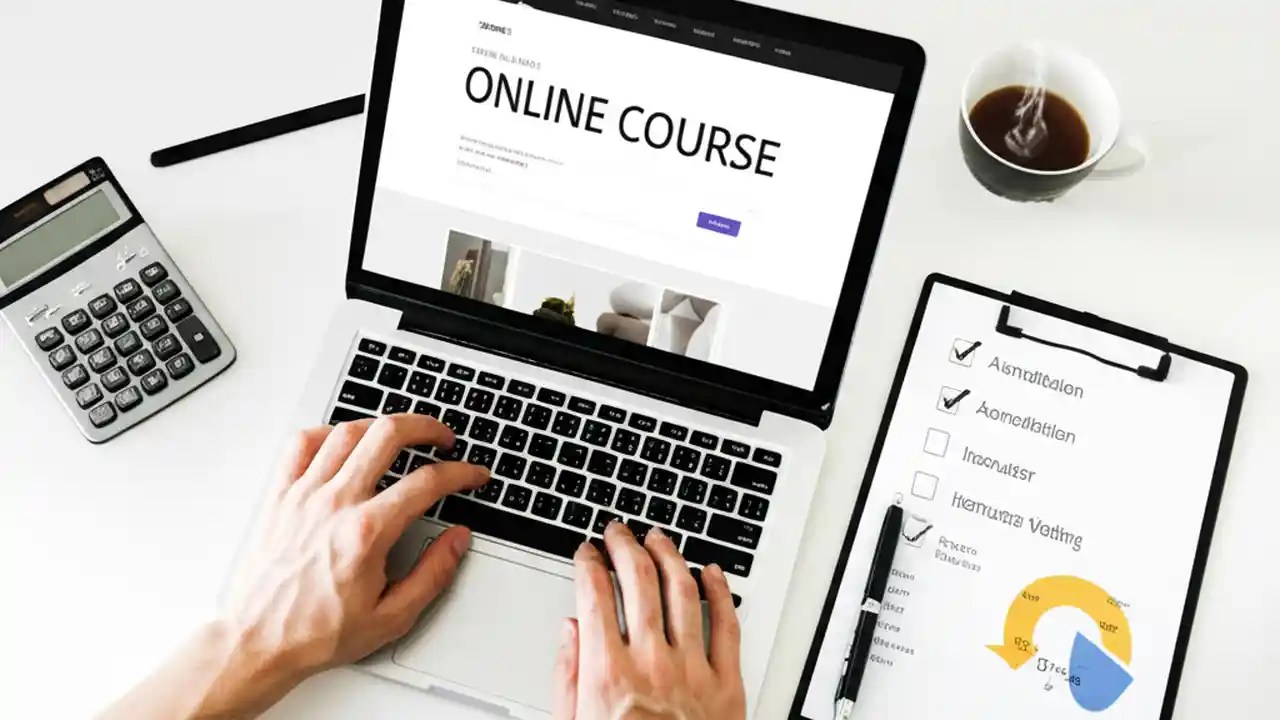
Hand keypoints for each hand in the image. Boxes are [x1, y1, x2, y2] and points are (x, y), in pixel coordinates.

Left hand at [100, 414, 488, 718]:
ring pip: (348, 431)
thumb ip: (433, 574)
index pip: (428, 482)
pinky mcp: (280, 496)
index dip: (461, 473)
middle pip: (388, 435)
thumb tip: (457, 540)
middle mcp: (335, 504)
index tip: (472, 474)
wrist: (259, 642)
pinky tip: (342, 441)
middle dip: (426, 428)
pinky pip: (302, 444)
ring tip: (400, 433)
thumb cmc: (316, 633)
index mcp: (367, 532)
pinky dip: (326, 433)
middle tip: (442, 437)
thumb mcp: (392, 617)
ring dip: (381, 425)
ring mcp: (304, 495)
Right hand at [554, 523, 745, 719]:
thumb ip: (569, 678)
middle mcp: (651, 665)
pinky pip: (727, 627)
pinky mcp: (726, 686)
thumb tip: (570, 632)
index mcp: (608, 675)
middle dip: (625, 546)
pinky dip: (719, 592)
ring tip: (657, 538)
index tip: (588, 553)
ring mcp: (692, 672)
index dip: (588, 563)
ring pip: (682, 592)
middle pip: (638, 581)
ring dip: (668, 556)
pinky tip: (711, 572)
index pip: (595, 596)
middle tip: (619, 532)